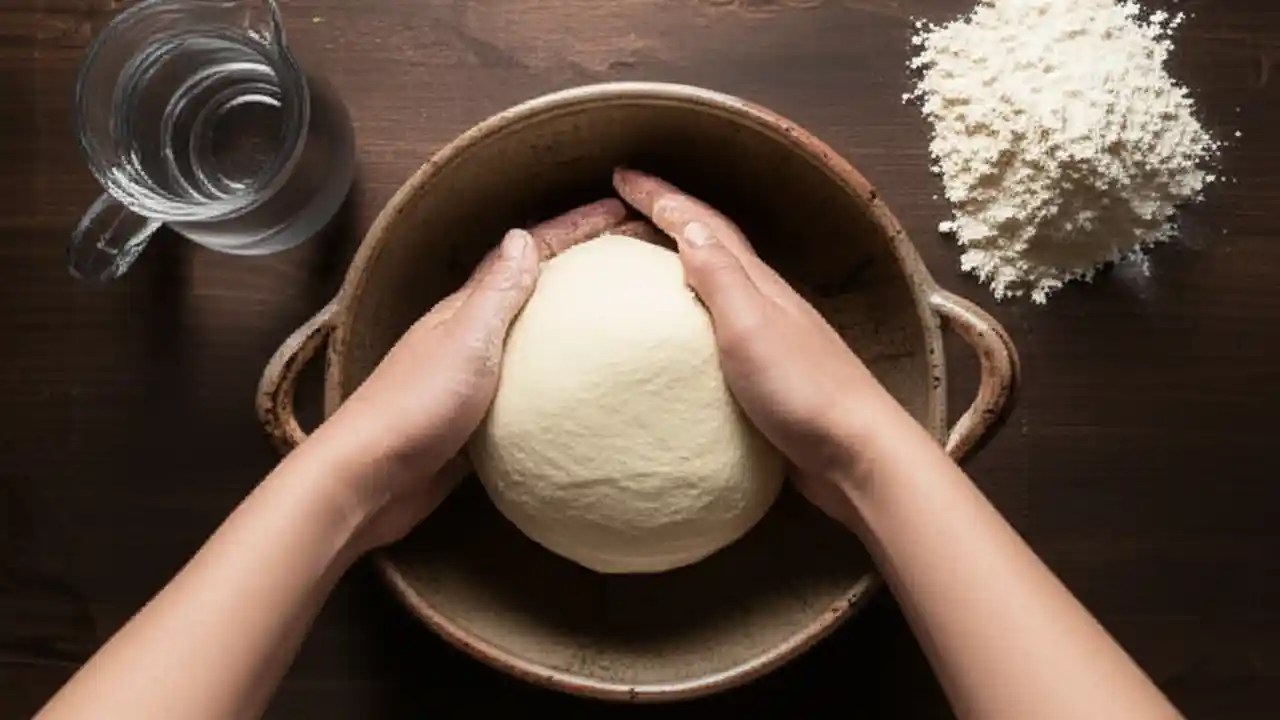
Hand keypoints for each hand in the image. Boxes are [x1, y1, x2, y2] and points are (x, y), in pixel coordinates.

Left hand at [305, 199, 627, 550]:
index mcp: (468, 309)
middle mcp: (470, 334)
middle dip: (579, 263)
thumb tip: (522, 235)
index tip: (621, 209)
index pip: (528, 254)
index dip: (574, 228)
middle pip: (532, 287)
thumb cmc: (414, 407)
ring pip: (531, 334)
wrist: (369, 481)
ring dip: (570, 316)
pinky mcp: (478, 418)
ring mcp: (473, 376)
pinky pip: (528, 383)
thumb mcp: (466, 341)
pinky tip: (581, 382)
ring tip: (616, 309)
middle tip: (630, 251)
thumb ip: (496, 293)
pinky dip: (557, 370)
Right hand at [613, 169, 910, 526]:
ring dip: (682, 261)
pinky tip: (679, 334)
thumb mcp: (752, 325)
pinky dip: (692, 313)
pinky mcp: (768, 377)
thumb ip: (720, 277)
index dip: (662, 197)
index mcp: (758, 284)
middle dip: (670, 217)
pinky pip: (719, 329)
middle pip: (713, 245)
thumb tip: (685, 223)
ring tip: (645, 259)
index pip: (703, 227)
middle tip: (627, 205)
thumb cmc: (804, 390)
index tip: (623, 174)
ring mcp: (770, 338)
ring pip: (719, 284)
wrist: (856, 455)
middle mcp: (765, 302)